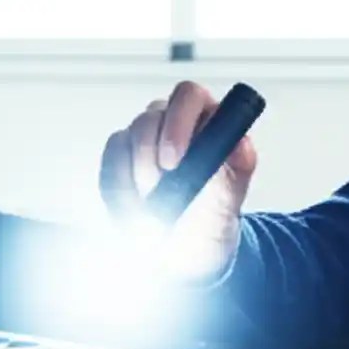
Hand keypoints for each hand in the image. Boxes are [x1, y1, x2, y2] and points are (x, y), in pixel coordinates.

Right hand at [99, 80, 257, 282]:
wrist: (185, 251)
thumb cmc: (211, 222)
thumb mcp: (227, 206)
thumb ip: (230, 176)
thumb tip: (238, 146)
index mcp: (209, 121)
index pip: (189, 97)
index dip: (178, 122)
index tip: (173, 161)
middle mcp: (175, 122)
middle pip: (151, 117)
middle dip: (149, 158)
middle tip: (156, 192)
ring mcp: (145, 137)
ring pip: (127, 139)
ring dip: (137, 180)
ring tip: (154, 210)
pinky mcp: (120, 155)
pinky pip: (111, 161)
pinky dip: (121, 190)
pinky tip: (136, 211)